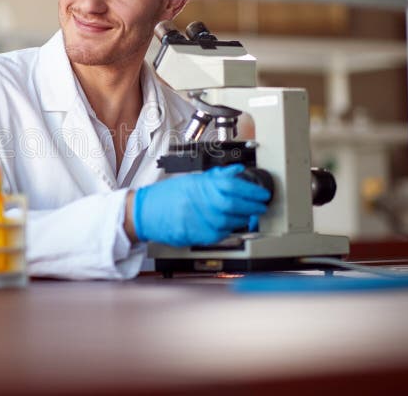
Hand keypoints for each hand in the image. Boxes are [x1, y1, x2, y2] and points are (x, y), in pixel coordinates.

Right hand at [129, 164, 270, 246]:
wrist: (145, 213)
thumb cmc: (165, 196)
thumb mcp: (190, 180)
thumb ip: (216, 177)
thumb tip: (237, 172)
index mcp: (198, 185)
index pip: (232, 186)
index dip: (251, 190)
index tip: (262, 193)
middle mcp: (198, 202)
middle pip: (234, 204)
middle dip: (253, 206)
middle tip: (261, 205)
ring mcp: (198, 220)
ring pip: (231, 221)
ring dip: (244, 219)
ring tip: (249, 215)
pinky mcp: (197, 235)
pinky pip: (221, 234)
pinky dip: (231, 229)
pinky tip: (232, 224)